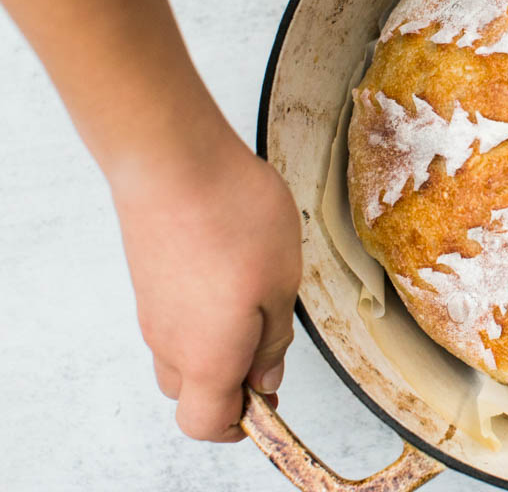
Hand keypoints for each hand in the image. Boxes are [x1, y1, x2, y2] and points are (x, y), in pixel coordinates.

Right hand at [113, 131, 300, 441]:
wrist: (173, 161)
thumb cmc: (234, 218)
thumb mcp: (282, 284)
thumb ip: (274, 340)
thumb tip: (265, 377)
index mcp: (207, 358)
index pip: (207, 424)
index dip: (243, 424)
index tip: (274, 399)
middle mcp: (169, 342)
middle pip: (192, 393)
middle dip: (232, 385)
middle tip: (270, 349)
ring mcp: (152, 310)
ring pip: (182, 354)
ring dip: (217, 345)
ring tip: (257, 302)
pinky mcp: (148, 279)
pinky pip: (174, 318)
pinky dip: (202, 315)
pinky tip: (232, 274)